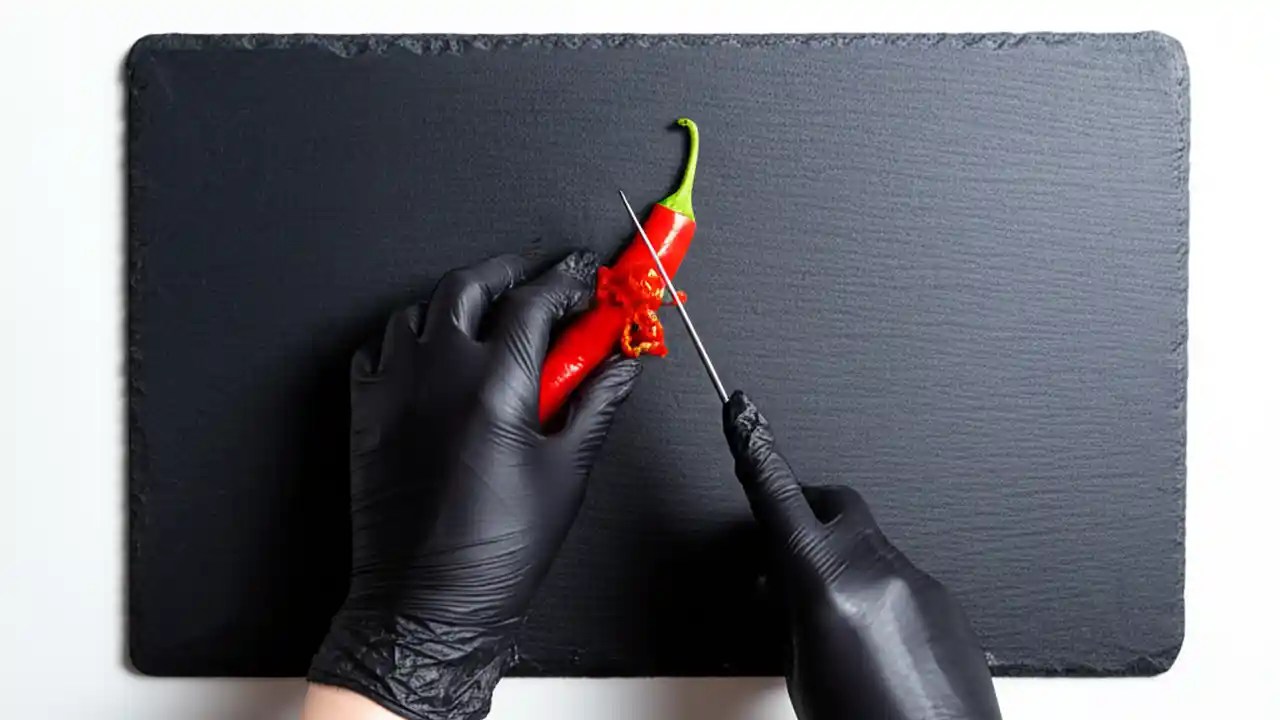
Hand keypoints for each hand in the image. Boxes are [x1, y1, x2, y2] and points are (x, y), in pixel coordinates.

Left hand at [308, 251, 641, 719]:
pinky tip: (434, 353)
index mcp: (496, 385)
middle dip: (512, 270)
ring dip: (461, 301)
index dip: (569, 281)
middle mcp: (439, 373)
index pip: (537, 301)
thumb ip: (596, 404)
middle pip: (473, 285)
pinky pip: (380, 347)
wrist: (424, 603)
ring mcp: (395, 387)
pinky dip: (411, 336)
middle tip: (541, 278)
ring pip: (421, 308)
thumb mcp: (565, 471)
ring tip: (490, 314)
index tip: (588, 280)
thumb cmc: (494, 551)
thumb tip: (620, 365)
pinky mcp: (366, 410)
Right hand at [723, 391, 1001, 719]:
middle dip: (808, 511)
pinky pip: (900, 574)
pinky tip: (873, 639)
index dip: (755, 447)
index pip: (779, 496)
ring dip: (843, 563)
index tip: (742, 412)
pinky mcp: (946, 600)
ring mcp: (920, 582)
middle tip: (789, 547)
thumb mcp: (799, 669)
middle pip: (836, 504)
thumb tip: (783, 583)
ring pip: (869, 542)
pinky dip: (876, 592)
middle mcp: (879, 571)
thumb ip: (789, 611)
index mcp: (829, 583)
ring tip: (835, 620)